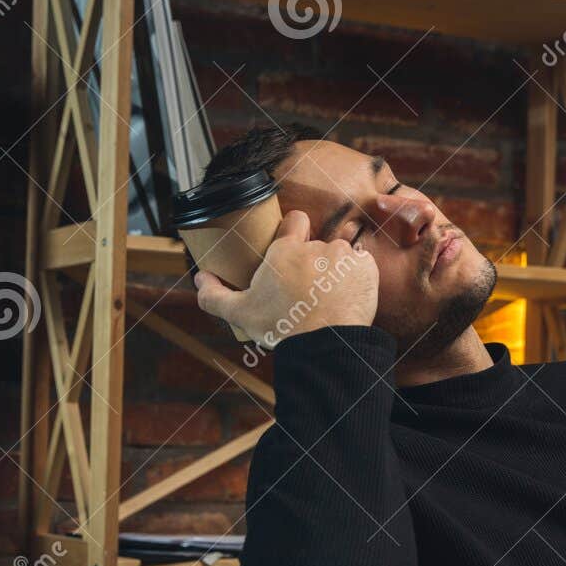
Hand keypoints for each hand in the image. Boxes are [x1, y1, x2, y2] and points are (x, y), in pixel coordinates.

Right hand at [194, 209, 377, 346]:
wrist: (325, 345)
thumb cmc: (283, 328)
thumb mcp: (241, 314)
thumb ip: (215, 296)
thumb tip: (199, 280)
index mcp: (285, 250)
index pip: (295, 221)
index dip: (296, 232)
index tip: (295, 247)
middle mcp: (316, 246)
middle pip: (319, 245)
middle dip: (316, 264)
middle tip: (310, 291)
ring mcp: (343, 256)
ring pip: (341, 256)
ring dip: (338, 272)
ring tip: (330, 298)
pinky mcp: (366, 269)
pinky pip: (363, 267)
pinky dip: (358, 280)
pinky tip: (348, 299)